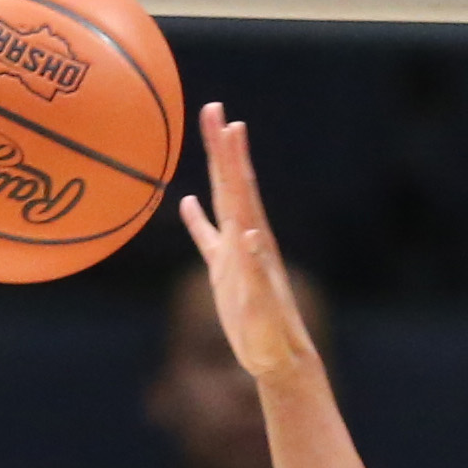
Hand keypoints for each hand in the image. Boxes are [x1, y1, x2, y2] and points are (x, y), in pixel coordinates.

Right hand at [179, 104, 320, 386]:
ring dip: (216, 169)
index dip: (231, 157)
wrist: (278, 360)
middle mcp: (245, 240)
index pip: (238, 190)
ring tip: (212, 137)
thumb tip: (249, 233)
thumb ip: (254, 269)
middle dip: (222, 146)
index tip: (226, 121)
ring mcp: (235, 254)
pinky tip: (188, 203)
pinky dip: (198, 219)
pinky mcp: (226, 274)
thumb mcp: (262, 304)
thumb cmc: (271, 336)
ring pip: (222, 201)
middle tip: (214, 108)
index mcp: (252, 242)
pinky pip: (208, 238)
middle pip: (231, 183)